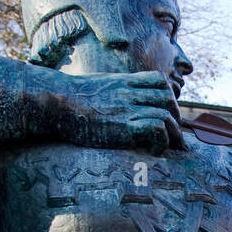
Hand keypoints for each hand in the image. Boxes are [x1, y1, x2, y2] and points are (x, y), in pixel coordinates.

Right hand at [50, 71, 184, 154]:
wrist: (55, 101)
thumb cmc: (68, 98)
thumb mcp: (95, 87)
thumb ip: (112, 92)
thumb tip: (115, 106)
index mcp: (124, 82)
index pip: (159, 81)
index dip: (168, 98)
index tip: (166, 113)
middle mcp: (130, 93)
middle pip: (168, 99)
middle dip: (176, 118)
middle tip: (174, 135)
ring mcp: (128, 108)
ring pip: (166, 115)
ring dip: (173, 133)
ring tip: (169, 146)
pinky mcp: (124, 126)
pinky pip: (156, 128)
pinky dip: (161, 140)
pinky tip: (153, 150)